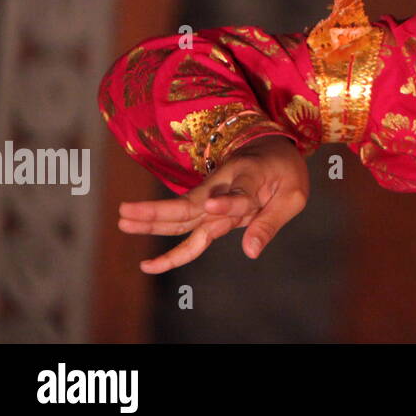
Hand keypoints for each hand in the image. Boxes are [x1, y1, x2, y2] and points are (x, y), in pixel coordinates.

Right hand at [117, 134, 308, 273]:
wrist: (273, 150)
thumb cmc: (285, 173)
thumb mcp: (293, 196)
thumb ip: (270, 223)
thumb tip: (250, 252)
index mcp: (251, 177)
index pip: (238, 194)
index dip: (227, 202)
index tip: (211, 206)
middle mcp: (224, 187)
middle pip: (192, 203)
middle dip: (161, 210)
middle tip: (126, 212)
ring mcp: (212, 197)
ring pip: (181, 215)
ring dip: (152, 220)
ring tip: (122, 223)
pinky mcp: (207, 208)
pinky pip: (187, 229)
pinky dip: (171, 248)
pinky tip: (149, 265)